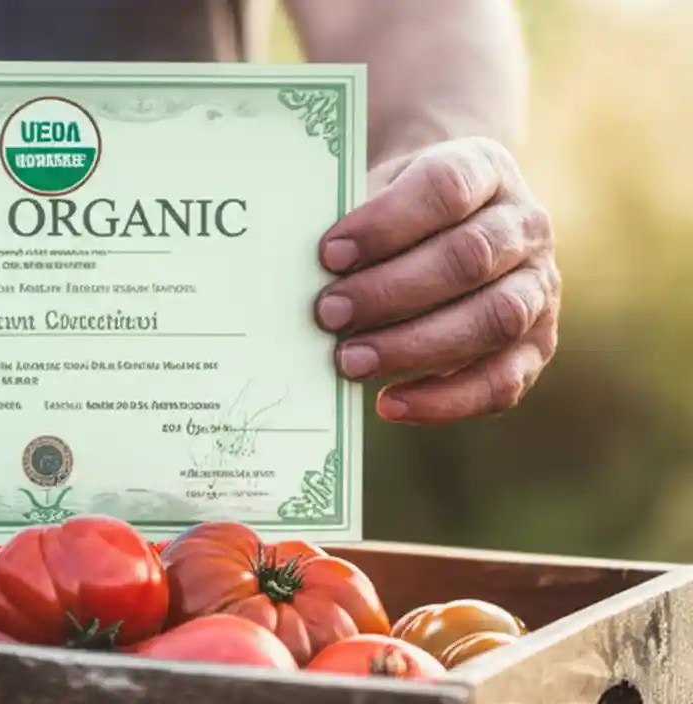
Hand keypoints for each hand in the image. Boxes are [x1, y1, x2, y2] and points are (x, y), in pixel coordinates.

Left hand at [314, 137, 558, 423]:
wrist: (460, 217)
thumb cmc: (402, 210)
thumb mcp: (380, 192)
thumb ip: (353, 224)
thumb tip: (294, 275)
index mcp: (485, 169)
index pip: (445, 188)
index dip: (385, 223)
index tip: (328, 253)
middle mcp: (525, 225)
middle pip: (468, 258)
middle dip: (390, 291)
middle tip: (328, 313)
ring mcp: (539, 286)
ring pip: (493, 319)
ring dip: (414, 346)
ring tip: (349, 361)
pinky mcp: (537, 344)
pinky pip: (502, 381)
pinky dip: (446, 399)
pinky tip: (389, 404)